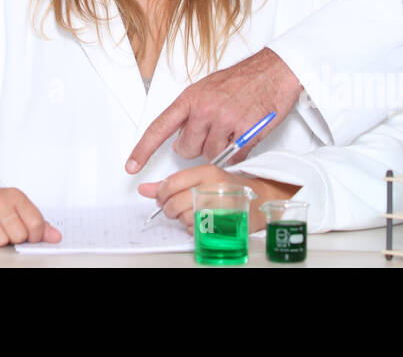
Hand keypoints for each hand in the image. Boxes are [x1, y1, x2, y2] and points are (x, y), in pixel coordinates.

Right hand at [0, 187, 60, 246]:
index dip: (35, 237)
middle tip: (7, 231)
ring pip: (0, 241)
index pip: (36, 223)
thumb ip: (39, 224)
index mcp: (16, 196)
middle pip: (18, 235)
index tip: (30, 237)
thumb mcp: (19, 211)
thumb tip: (56, 237)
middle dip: (14, 239)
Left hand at [126, 48, 301, 172]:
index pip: (160, 128)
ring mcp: (225, 120)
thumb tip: (181, 136)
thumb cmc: (242, 79)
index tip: (131, 166)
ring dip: (220, 149)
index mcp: (191, 98)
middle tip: (213, 132)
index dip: (143, 149)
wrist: (274, 70)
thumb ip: (192, 111)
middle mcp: (204, 109)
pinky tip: (244, 134)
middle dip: (197, 147)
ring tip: (233, 129)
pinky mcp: (246, 132)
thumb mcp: (208, 88)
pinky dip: (239, 152)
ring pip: (210, 155)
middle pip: (187, 149)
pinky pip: (234, 157)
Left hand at [139, 165, 292, 233]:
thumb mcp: (201, 178)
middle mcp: (212, 188)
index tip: (162, 197)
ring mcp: (217, 207)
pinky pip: (194, 230)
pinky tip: (200, 221)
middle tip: (175, 207)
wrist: (258, 200)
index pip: (171, 183)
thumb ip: (171, 183)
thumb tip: (144, 189)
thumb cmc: (228, 188)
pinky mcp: (221, 223)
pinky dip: (192, 229)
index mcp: (206, 172)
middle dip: (170, 209)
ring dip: (182, 219)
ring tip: (192, 213)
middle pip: (174, 203)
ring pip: (183, 218)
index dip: (161, 194)